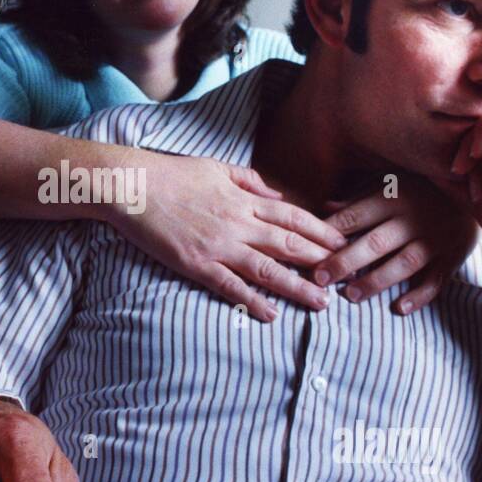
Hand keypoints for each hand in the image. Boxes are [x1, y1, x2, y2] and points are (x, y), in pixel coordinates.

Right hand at [104, 153, 348, 321]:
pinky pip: (230, 286)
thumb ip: (249, 180)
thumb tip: (276, 194)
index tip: (343, 244)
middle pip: (289, 245)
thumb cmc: (172, 173)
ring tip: (321, 302)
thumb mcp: (216, 166)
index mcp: (243, 199)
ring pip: (267, 269)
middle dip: (321, 262)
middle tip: (347, 277)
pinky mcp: (197, 264)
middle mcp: (237, 223)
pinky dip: (252, 301)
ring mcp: (218, 246)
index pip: (293, 216)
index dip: (321, 232)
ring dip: (297, 287)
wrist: (134, 186)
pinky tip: (271, 314)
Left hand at [312, 176, 480, 314]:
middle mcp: (412, 218)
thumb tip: (323, 208)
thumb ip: (358, 198)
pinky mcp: (452, 255)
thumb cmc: (421, 188)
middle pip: (375, 243)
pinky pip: (436, 279)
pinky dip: (420, 295)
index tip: (307, 252)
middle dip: (345, 262)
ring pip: (403, 263)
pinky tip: (400, 308)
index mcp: (392, 197)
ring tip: (351, 296)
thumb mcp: (390, 184)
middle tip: (319, 279)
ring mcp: (434, 238)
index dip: (330, 235)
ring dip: (376, 281)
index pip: (355, 217)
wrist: (474, 192)